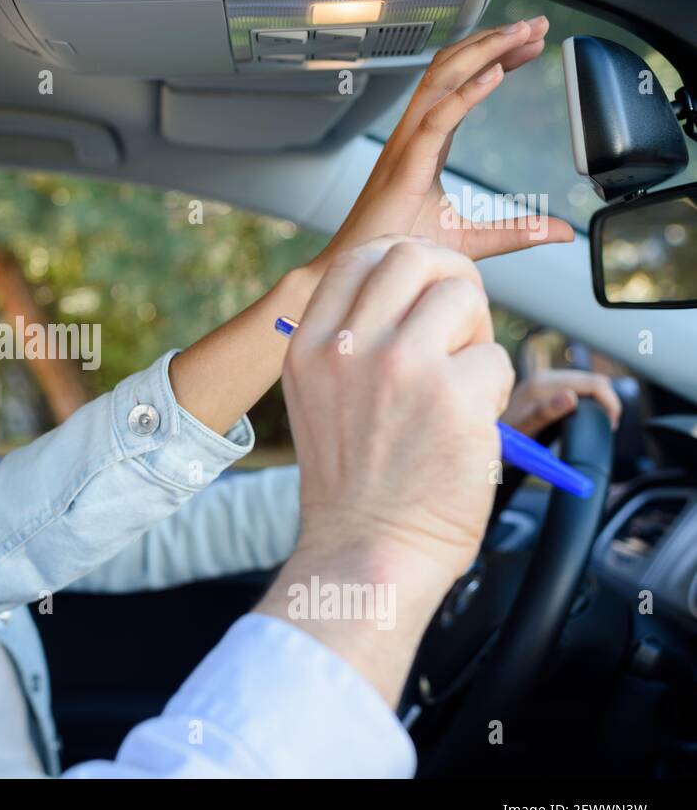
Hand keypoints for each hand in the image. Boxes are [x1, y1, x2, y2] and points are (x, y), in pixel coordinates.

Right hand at [256, 236, 514, 703]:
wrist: (367, 552)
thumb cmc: (352, 487)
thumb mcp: (317, 400)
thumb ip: (348, 343)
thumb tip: (412, 295)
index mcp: (310, 348)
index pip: (360, 259)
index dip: (404, 264)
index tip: (424, 290)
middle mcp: (350, 348)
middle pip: (415, 257)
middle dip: (449, 282)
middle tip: (460, 325)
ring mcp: (401, 367)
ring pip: (462, 297)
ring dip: (476, 335)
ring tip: (463, 384)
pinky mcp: (454, 395)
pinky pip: (499, 360)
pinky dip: (495, 393)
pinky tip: (468, 429)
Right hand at [319, 17, 573, 267]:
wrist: (365, 274)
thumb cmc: (399, 253)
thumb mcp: (474, 240)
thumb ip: (519, 231)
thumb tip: (561, 233)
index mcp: (426, 145)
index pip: (460, 85)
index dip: (494, 58)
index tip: (529, 44)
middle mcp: (414, 137)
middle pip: (451, 70)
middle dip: (493, 42)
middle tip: (535, 25)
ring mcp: (406, 147)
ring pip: (442, 81)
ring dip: (483, 52)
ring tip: (519, 34)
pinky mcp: (405, 166)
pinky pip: (436, 118)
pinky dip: (466, 93)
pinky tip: (496, 74)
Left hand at [501, 368, 621, 435]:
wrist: (483, 438)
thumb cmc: (502, 439)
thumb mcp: (524, 430)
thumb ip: (545, 413)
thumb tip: (570, 397)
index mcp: (543, 384)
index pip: (593, 383)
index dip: (610, 402)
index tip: (611, 425)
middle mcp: (544, 377)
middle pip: (593, 381)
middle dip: (608, 401)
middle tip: (609, 427)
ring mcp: (544, 381)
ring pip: (587, 383)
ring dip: (600, 400)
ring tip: (602, 423)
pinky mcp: (544, 388)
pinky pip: (577, 388)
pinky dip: (589, 400)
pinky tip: (587, 416)